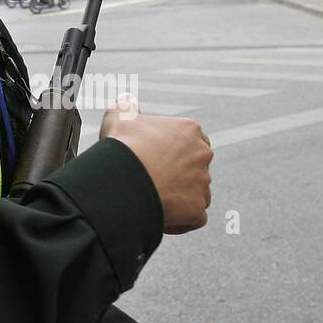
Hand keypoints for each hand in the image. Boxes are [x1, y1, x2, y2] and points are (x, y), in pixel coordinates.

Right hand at [100, 94, 212, 234]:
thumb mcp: (119, 117)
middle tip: (152, 182)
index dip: (172, 152)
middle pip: (195, 167)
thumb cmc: (122, 147)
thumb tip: (127, 102)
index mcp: (189, 130)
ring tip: (156, 201)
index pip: (190, 141)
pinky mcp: (197, 208)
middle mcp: (202, 154)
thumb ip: (126, 107)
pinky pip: (196, 217)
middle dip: (178, 175)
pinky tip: (163, 219)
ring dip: (181, 198)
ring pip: (198, 192)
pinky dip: (183, 220)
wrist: (122, 181)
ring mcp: (202, 183)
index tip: (154, 160)